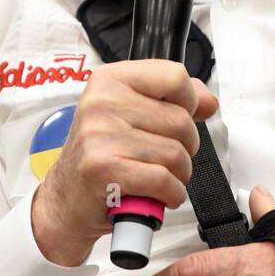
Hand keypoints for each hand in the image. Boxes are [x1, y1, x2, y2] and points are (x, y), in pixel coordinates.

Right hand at [31, 60, 218, 266]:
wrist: (66, 198)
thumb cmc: (102, 155)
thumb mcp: (132, 115)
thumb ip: (173, 101)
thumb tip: (207, 101)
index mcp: (110, 80)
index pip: (175, 76)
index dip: (188, 102)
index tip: (176, 118)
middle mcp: (102, 102)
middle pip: (181, 121)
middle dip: (184, 147)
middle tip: (161, 158)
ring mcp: (100, 135)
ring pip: (176, 153)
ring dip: (177, 175)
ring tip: (156, 177)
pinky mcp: (103, 168)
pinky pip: (163, 180)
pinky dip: (170, 194)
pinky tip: (157, 194)